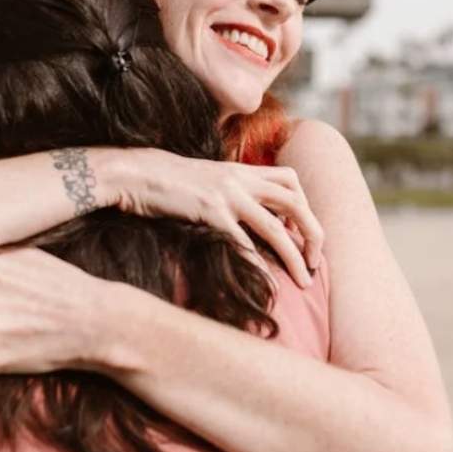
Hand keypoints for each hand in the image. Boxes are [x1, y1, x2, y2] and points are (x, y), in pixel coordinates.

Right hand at [116, 149, 323, 287]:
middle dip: (313, 234)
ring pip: (277, 227)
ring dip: (295, 256)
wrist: (135, 172)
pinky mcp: (210, 213)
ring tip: (304, 280)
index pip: (290, 179)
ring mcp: (227, 195)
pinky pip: (243, 241)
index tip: (300, 231)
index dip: (304, 205)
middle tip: (316, 261)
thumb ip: (228, 187)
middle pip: (295, 203)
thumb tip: (242, 210)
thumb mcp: (205, 176)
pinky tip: (266, 282)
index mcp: (241, 169)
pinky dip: (259, 263)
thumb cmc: (166, 180)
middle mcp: (240, 179)